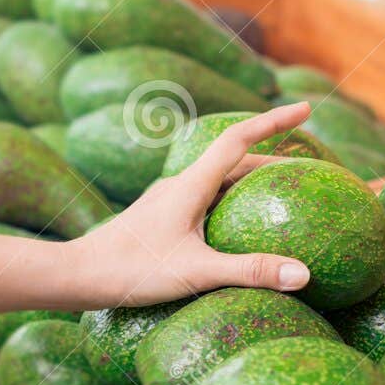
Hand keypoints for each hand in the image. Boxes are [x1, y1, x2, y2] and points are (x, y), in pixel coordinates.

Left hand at [71, 103, 313, 306]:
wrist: (77, 275)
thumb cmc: (131, 271)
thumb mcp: (196, 272)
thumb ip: (250, 271)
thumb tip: (303, 274)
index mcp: (189, 185)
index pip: (239, 140)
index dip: (274, 122)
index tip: (306, 109)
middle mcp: (178, 185)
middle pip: (233, 159)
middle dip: (272, 154)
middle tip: (307, 164)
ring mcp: (167, 201)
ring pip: (217, 179)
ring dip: (249, 178)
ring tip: (279, 191)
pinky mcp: (159, 220)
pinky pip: (204, 200)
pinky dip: (230, 201)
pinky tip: (236, 226)